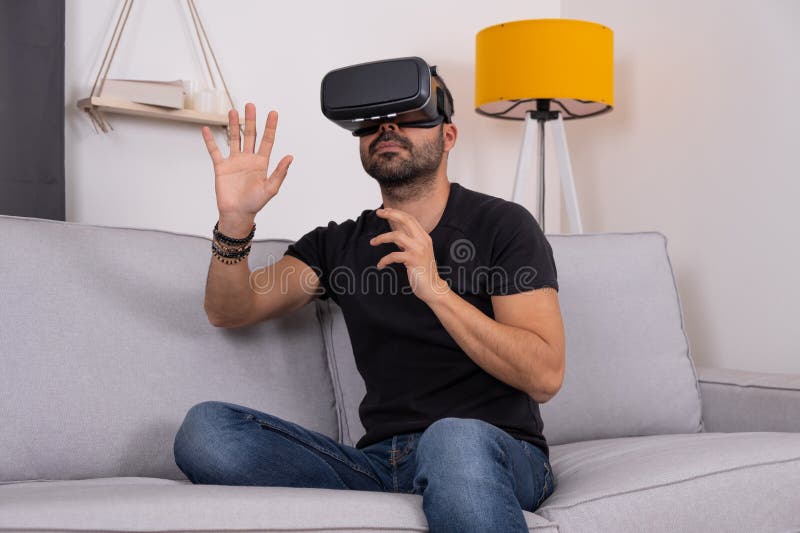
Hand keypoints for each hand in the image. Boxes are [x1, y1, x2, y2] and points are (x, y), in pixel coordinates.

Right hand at [202, 103, 292, 233]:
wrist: (237, 213)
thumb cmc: (255, 204)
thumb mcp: (271, 188)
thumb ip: (280, 172)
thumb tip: (290, 157)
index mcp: (261, 163)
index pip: (267, 141)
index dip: (270, 127)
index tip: (273, 113)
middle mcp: (248, 159)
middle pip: (250, 135)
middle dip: (251, 120)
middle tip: (251, 106)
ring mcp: (234, 162)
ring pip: (234, 139)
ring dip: (234, 125)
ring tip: (234, 111)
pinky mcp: (221, 167)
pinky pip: (214, 151)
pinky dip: (210, 140)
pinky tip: (207, 129)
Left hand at [370, 207, 449, 303]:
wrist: (433, 287)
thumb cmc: (423, 270)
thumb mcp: (418, 252)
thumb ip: (409, 242)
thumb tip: (395, 234)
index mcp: (424, 237)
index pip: (410, 219)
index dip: (396, 212)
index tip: (384, 211)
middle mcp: (422, 240)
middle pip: (405, 220)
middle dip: (390, 214)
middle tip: (378, 213)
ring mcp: (418, 250)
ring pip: (397, 236)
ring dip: (382, 238)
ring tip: (373, 242)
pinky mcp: (413, 260)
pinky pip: (393, 256)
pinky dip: (384, 260)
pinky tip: (380, 265)